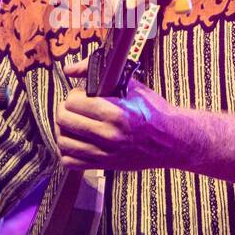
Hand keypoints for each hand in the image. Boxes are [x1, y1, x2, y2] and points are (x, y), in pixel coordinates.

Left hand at [53, 59, 185, 171]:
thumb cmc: (153, 112)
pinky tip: (75, 141)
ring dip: (62, 129)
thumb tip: (69, 69)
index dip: (74, 95)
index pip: (73, 102)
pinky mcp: (104, 165)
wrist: (172, 140)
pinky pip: (70, 162)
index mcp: (115, 113)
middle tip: (73, 107)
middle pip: (64, 120)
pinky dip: (66, 151)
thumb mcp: (131, 86)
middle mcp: (108, 135)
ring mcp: (105, 153)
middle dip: (64, 109)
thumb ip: (99, 74)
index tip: (81, 95)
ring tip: (72, 123)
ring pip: (63, 141)